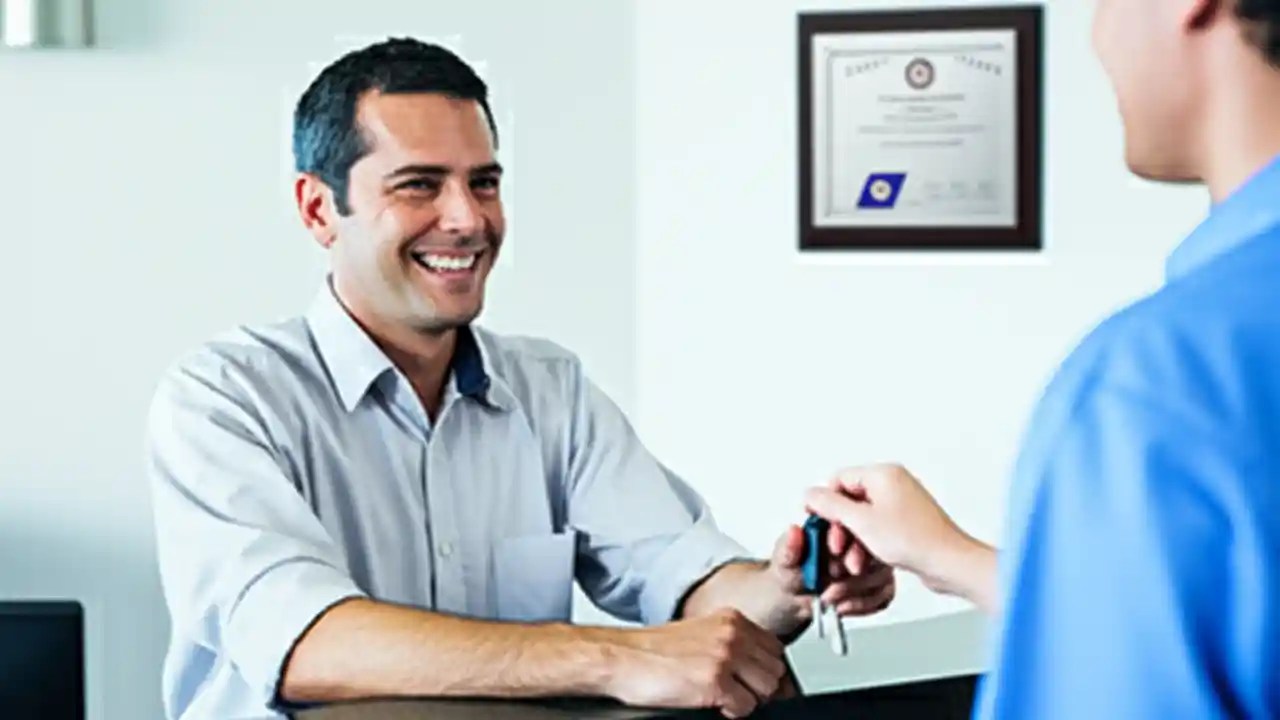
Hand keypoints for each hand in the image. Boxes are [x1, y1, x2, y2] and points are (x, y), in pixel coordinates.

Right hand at [605, 608, 788, 718]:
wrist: (622, 658)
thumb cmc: (654, 651)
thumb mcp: (701, 634)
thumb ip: (732, 644)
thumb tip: (761, 671)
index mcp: (732, 619)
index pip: (775, 648)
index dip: (764, 670)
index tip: (752, 680)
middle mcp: (733, 634)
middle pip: (775, 671)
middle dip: (759, 687)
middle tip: (734, 692)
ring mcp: (725, 657)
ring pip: (766, 690)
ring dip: (747, 700)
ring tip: (721, 696)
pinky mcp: (714, 682)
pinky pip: (745, 708)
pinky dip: (731, 712)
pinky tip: (709, 701)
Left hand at [766, 525, 895, 635]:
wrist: (795, 597)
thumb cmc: (791, 572)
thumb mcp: (784, 560)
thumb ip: (789, 548)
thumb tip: (794, 531)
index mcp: (837, 527)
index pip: (853, 522)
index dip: (846, 537)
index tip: (835, 551)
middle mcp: (859, 542)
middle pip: (875, 548)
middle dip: (856, 567)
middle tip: (835, 577)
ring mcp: (872, 562)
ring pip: (881, 573)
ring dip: (856, 589)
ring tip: (830, 597)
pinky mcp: (879, 583)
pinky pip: (885, 593)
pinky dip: (864, 604)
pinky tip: (843, 607)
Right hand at [804, 464, 981, 591]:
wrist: (949, 563)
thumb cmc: (915, 540)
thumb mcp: (861, 522)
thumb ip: (830, 506)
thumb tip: (810, 494)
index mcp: (883, 475)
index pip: (839, 480)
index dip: (825, 502)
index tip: (817, 521)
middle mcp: (893, 484)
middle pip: (850, 500)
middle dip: (840, 528)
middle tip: (836, 547)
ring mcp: (900, 504)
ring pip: (862, 518)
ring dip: (853, 541)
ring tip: (853, 562)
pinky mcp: (906, 523)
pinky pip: (877, 529)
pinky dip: (868, 544)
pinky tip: (866, 561)